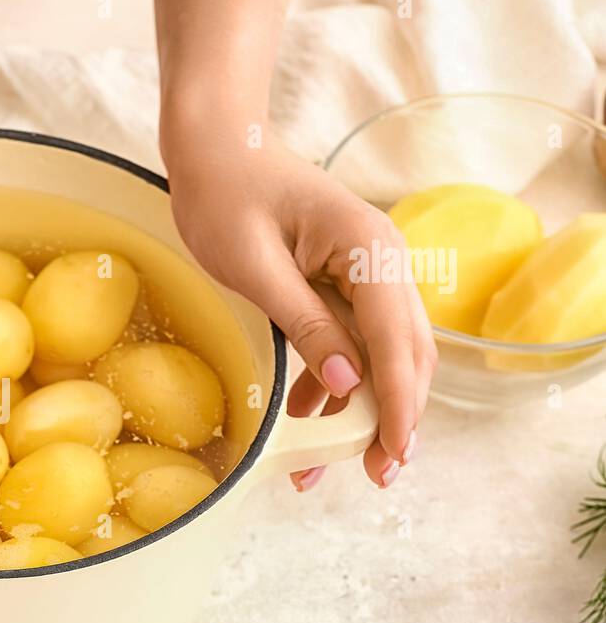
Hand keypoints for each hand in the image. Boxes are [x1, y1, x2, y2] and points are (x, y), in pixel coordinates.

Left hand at [164, 136, 435, 488]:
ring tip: (328, 464)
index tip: (391, 457)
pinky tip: (303, 416)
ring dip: (359, 408)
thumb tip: (346, 383)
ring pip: (380, 353)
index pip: (397, 343)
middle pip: (405, 354)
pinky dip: (332, 381)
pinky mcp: (343, 280)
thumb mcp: (256, 267)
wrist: (215, 147)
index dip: (398, 407)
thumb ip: (305, 324)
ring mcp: (367, 270)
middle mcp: (383, 261)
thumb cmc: (225, 196)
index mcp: (370, 251)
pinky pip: (351, 340)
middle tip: (375, 475)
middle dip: (393, 417)